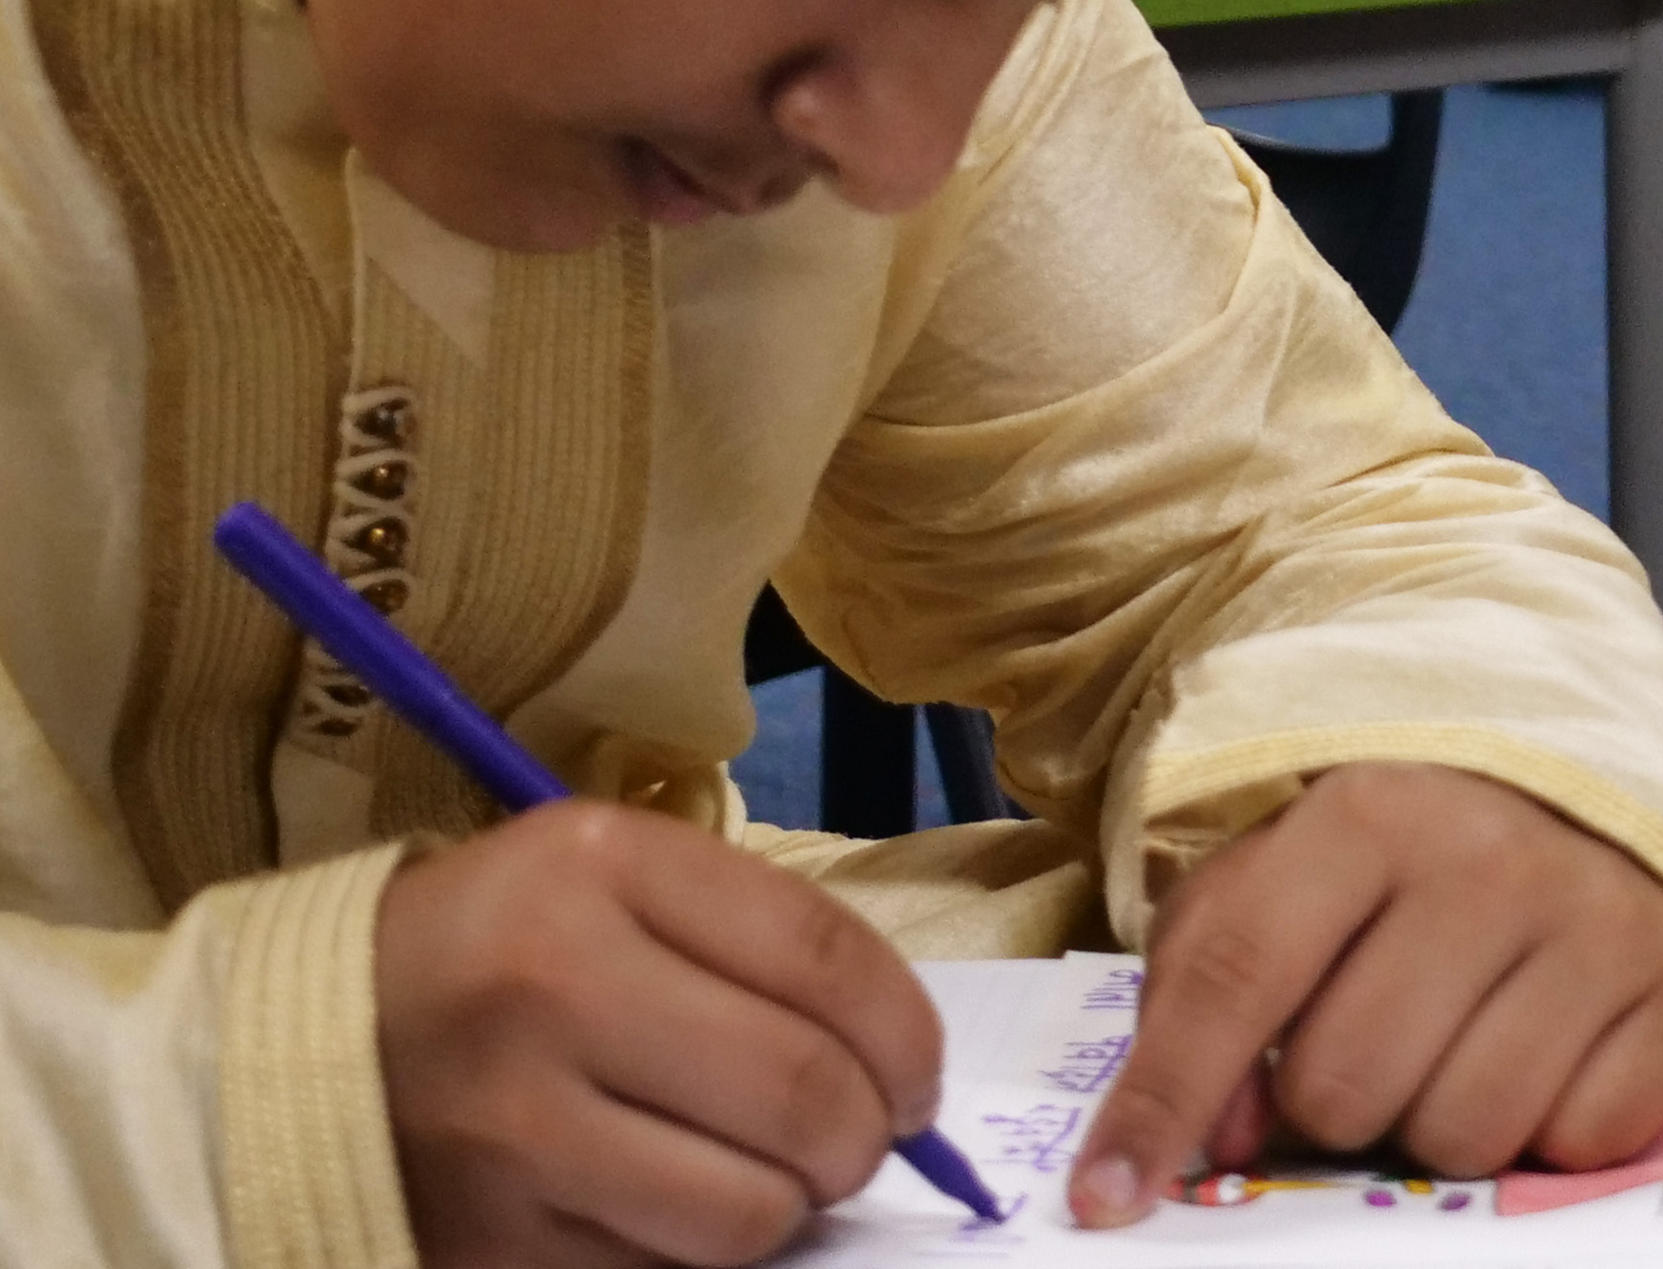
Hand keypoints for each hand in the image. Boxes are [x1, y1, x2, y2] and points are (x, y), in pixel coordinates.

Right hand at [378, 800, 941, 1268]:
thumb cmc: (502, 948)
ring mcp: (510, 1127)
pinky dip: (698, 1253)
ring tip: (772, 1179)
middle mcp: (552, 989)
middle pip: (801, 1093)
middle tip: (862, 1143)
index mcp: (600, 869)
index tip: (919, 1080)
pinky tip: (675, 1210)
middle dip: (868, 1138)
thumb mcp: (615, 879)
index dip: (909, 1036)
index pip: (826, 958)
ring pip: (744, 1211)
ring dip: (791, 1208)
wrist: (307, 1046)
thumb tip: (902, 1066)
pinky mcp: (486, 1241)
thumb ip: (758, 940)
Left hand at [1070, 761, 1662, 1226]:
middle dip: (1334, 1103)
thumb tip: (1221, 1144)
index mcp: (1370, 813)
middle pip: (1346, 1086)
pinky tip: (1551, 1052)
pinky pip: (1584, 1142)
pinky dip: (1554, 1127)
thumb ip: (1207, 992)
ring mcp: (1605, 921)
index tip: (1105, 1201)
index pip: (1238, 979)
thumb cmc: (1410, 856)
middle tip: (1370, 1048)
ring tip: (1460, 1046)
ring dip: (1441, 1124)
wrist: (1603, 791)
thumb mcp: (1283, 877)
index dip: (1160, 1103)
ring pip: (1465, 1134)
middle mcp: (1495, 858)